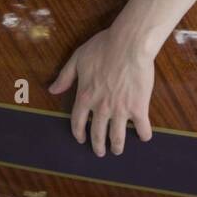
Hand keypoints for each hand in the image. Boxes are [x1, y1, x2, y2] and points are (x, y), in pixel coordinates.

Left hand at [49, 28, 154, 156]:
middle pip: (97, 134)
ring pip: (117, 136)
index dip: (78, 133)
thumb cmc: (103, 48)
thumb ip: (65, 77)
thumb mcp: (78, 59)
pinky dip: (143, 135)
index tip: (81, 139)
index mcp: (85, 97)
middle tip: (100, 152)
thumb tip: (52, 90)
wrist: (129, 44)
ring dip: (116, 146)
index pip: (77, 122)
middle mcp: (101, 108)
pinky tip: (144, 137)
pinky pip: (142, 127)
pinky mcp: (138, 108)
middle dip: (98, 145)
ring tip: (117, 151)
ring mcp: (120, 110)